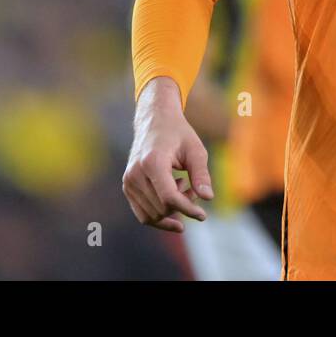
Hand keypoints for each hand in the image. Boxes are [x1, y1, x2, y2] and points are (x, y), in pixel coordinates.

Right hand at [122, 77, 214, 232]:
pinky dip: (160, 216)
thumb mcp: (195, 149)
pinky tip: (174, 201)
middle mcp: (135, 173)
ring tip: (183, 187)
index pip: (169, 197)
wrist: (154, 121)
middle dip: (183, 205)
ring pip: (153, 215)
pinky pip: (143, 215)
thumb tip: (208, 198)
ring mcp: (128, 181)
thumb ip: (201, 174)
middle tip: (194, 189)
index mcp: (152, 162)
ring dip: (172, 210)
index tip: (203, 215)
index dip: (188, 209)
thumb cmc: (177, 134)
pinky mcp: (127, 187)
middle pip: (162, 208)